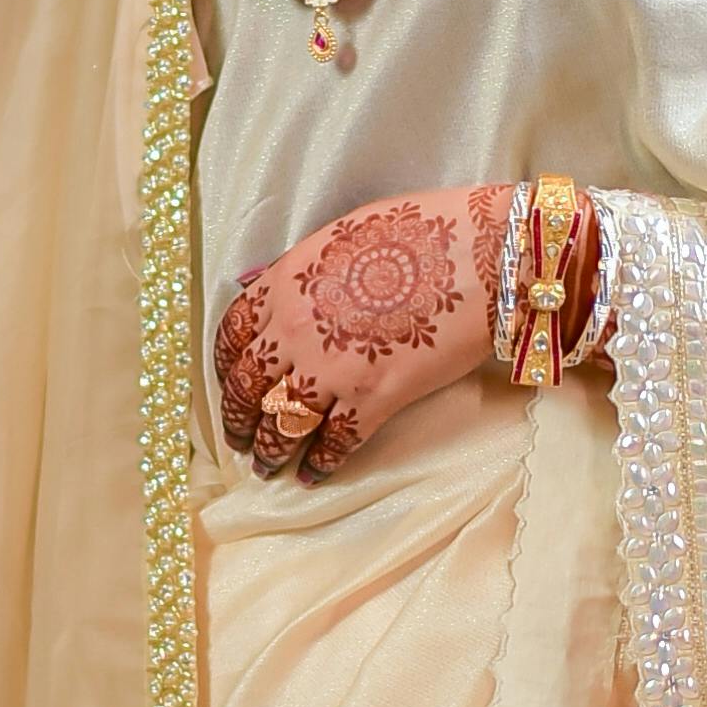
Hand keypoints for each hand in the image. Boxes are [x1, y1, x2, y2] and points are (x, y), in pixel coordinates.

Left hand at [216, 192, 502, 482]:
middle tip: (239, 439)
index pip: (232, 335)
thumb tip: (259, 282)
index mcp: (286, 284)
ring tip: (266, 467)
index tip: (227, 382)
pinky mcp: (374, 399)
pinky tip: (313, 475)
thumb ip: (299, 266)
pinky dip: (320, 465)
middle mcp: (297, 331)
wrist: (482, 256)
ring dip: (269, 451)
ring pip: (282, 423)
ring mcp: (332, 369)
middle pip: (247, 387)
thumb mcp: (343, 234)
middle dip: (237, 420)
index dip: (224, 366)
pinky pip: (335, 443)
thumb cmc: (422, 231)